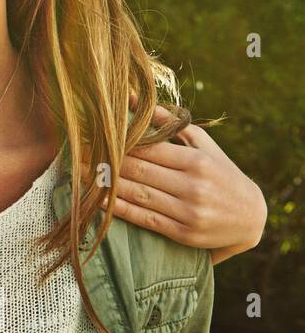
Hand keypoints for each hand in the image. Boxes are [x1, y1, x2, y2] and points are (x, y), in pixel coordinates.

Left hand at [97, 99, 265, 263]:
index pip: (149, 149)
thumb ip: (171, 124)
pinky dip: (119, 209)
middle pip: (139, 171)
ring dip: (107, 184)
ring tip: (83, 174)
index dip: (119, 142)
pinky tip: (99, 200)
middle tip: (81, 153)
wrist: (251, 217)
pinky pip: (145, 218)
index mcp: (197, 161)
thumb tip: (137, 99)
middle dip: (107, 161)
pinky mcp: (184, 233)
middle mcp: (193, 186)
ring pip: (138, 195)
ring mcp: (188, 211)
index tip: (95, 135)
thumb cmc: (221, 173)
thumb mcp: (203, 146)